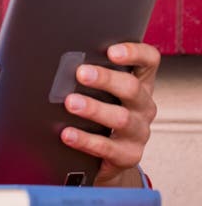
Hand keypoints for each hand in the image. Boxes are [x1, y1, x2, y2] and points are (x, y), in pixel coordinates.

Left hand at [60, 42, 159, 186]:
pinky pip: (108, 147)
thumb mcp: (97, 90)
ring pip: (121, 118)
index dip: (135, 53)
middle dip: (106, 78)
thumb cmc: (96, 113)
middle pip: (132, 87)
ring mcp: (139, 132)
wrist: (100, 156)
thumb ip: (88, 73)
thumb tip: (59, 59)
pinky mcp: (129, 155)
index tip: (112, 51)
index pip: (148, 60)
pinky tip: (68, 134)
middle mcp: (143, 105)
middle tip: (81, 73)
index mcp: (138, 82)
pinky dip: (85, 140)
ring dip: (94, 108)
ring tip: (70, 103)